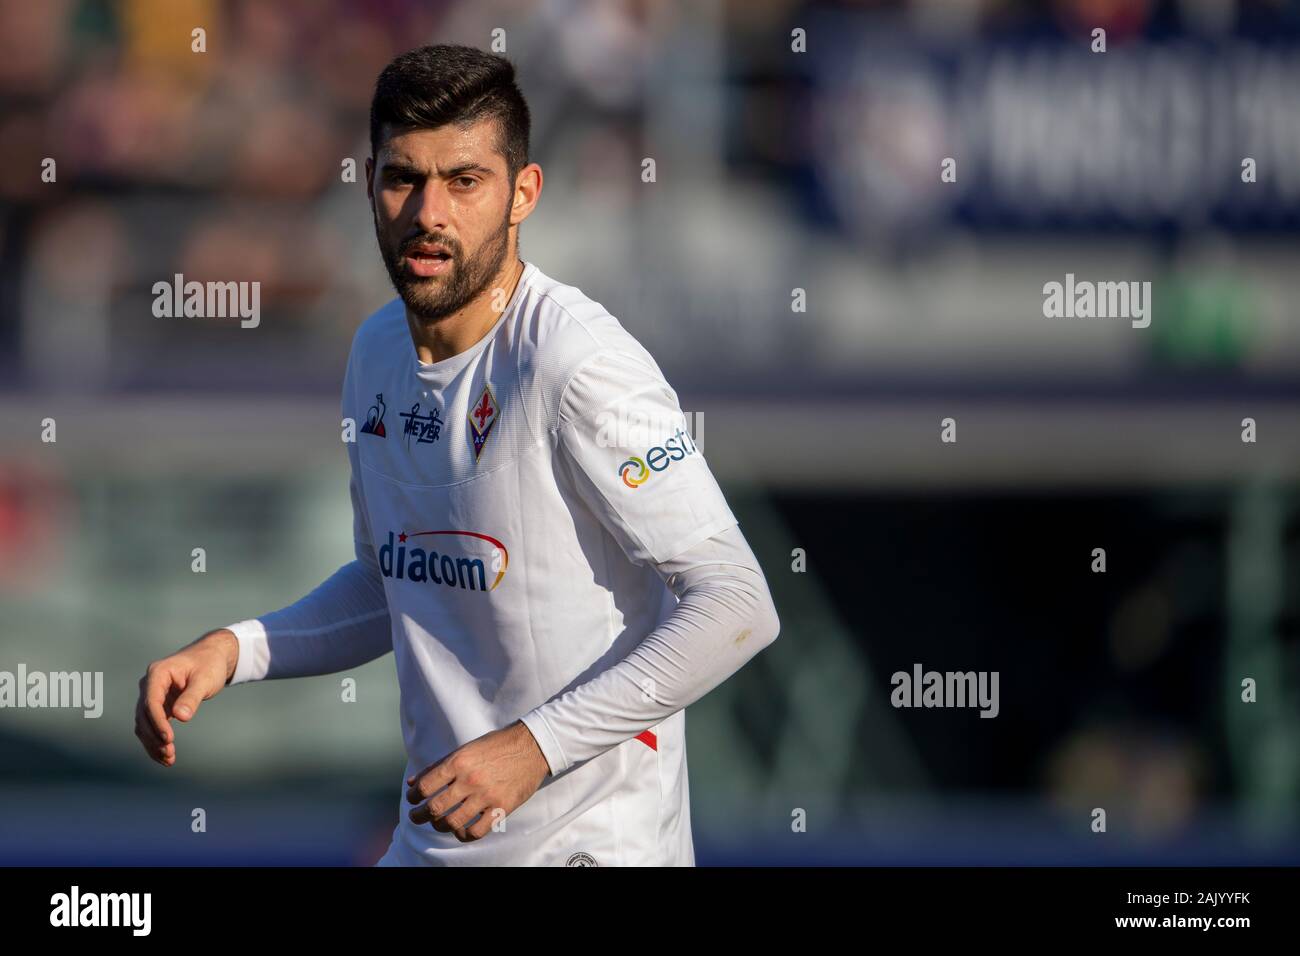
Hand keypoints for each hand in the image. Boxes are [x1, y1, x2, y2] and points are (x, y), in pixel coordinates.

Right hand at [134, 629, 238, 766]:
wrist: (212, 657)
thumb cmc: (209, 665)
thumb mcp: (205, 679)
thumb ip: (192, 697)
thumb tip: (181, 717)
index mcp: (157, 673)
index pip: (151, 701)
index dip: (158, 722)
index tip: (168, 739)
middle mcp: (149, 684)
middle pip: (143, 715)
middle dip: (154, 736)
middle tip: (169, 754)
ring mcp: (152, 695)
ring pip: (144, 723)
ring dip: (153, 743)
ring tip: (168, 760)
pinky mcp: (158, 705)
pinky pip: (151, 725)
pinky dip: (156, 740)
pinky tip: (166, 756)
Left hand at [405, 720, 551, 841]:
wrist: (532, 746)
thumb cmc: (496, 746)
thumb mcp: (465, 749)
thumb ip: (438, 766)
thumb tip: (412, 783)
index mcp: (458, 762)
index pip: (425, 786)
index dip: (413, 796)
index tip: (412, 799)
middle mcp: (470, 779)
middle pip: (435, 808)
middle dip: (419, 816)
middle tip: (416, 817)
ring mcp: (486, 796)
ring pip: (452, 822)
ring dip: (439, 826)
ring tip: (437, 823)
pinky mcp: (501, 808)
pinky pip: (476, 831)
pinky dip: (463, 835)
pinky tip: (460, 830)